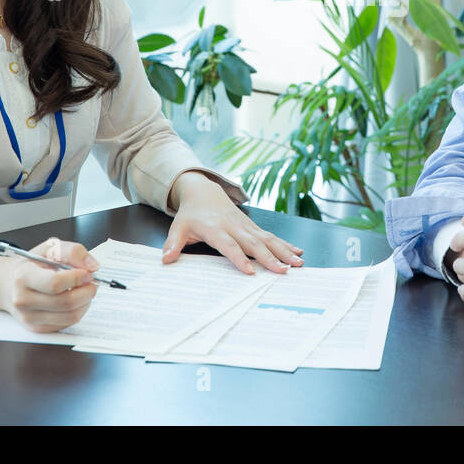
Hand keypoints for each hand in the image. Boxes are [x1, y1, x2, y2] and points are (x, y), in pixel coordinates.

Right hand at [1, 236, 99, 332]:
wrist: (10, 284)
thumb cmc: (32, 265)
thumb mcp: (49, 248)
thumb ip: (72, 252)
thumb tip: (92, 266)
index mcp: (24, 277)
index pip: (55, 283)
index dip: (77, 278)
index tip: (88, 273)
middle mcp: (23, 300)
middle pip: (66, 302)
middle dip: (87, 291)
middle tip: (92, 282)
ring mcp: (30, 317)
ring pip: (71, 316)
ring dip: (86, 302)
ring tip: (84, 290)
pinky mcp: (38, 328)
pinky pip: (67, 324)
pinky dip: (78, 311)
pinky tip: (75, 299)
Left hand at [164, 169, 303, 274]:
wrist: (204, 192)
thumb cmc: (191, 214)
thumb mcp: (178, 227)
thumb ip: (172, 244)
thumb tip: (165, 260)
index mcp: (215, 228)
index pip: (229, 245)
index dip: (239, 258)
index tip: (250, 271)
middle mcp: (234, 226)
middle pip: (253, 243)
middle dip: (269, 257)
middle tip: (283, 270)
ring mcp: (246, 226)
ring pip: (267, 239)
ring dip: (284, 251)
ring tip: (298, 262)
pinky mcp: (253, 227)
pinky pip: (271, 236)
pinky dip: (285, 244)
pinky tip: (298, 252)